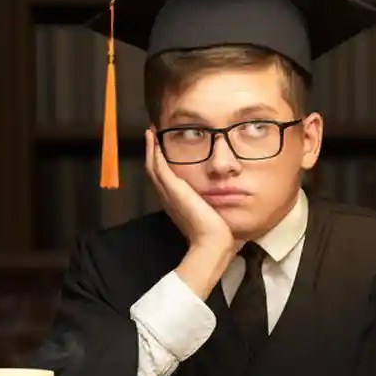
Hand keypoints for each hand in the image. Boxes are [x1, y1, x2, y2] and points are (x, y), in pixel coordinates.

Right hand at [146, 128, 234, 298]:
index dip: (161, 165)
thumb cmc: (216, 234)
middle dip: (152, 153)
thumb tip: (226, 201)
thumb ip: (214, 207)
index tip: (161, 151)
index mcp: (177, 205)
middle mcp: (169, 199)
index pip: (165, 181)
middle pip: (154, 172)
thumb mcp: (214, 215)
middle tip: (151, 135)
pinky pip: (157, 167)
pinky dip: (153, 151)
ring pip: (153, 167)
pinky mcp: (172, 190)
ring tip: (150, 133)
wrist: (213, 242)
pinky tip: (153, 138)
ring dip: (150, 149)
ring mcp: (168, 194)